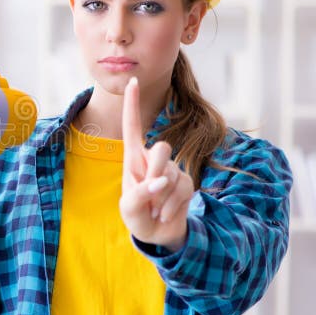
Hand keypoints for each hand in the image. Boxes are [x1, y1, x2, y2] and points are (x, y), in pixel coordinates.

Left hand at [119, 77, 191, 252]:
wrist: (158, 233)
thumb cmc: (137, 217)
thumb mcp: (130, 209)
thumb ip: (139, 194)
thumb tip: (160, 182)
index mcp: (133, 158)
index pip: (132, 126)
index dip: (132, 104)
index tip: (133, 80)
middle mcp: (152, 158)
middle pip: (162, 149)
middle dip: (157, 172)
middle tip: (150, 195)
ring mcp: (172, 168)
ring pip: (173, 173)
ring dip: (162, 198)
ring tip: (153, 211)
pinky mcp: (186, 181)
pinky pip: (184, 188)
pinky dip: (172, 205)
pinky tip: (164, 214)